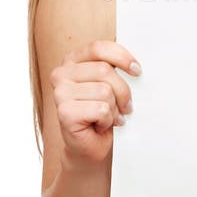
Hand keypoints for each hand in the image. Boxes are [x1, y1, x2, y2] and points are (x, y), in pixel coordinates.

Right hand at [50, 40, 140, 166]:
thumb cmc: (101, 114)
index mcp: (71, 61)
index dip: (121, 57)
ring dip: (114, 108)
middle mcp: (61, 74)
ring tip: (107, 117)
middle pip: (105, 70)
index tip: (137, 70)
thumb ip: (114, 68)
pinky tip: (100, 126)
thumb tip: (136, 64)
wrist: (90, 148)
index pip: (99, 48)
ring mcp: (60, 93)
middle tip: (123, 107)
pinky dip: (108, 120)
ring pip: (104, 91)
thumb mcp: (109, 84)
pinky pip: (101, 109)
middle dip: (122, 91)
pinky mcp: (64, 112)